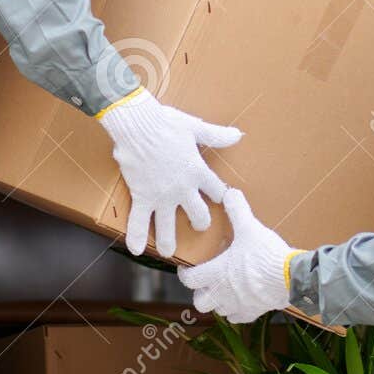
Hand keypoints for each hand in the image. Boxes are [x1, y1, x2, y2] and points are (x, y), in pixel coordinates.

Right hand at [97, 89, 241, 256]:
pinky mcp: (142, 197)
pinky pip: (138, 221)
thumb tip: (238, 135)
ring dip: (170, 241)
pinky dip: (136, 236)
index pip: (216, 190)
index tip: (219, 198)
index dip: (219, 195)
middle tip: (198, 226)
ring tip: (169, 251)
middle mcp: (183, 188)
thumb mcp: (196, 128)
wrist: (138, 125)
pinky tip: (135, 249)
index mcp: (198, 170)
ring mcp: (162, 196)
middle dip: (200, 222)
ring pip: (168, 226)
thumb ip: (217, 135)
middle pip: (198, 214)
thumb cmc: (167, 122)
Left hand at [176, 189, 297, 322]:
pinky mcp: (253, 312)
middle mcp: (223, 293)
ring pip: (219, 311)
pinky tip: (242, 300)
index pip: (190, 279)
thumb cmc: (266, 254)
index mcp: (217, 273)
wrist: (290, 276)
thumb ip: (237, 210)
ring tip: (224, 290)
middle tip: (206, 281)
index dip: (185, 274)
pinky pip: (238, 317)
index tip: (187, 268)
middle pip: (200, 302)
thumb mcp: (250, 228)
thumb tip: (229, 192)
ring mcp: (238, 305)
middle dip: (201, 293)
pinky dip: (237, 311)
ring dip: (218, 302)